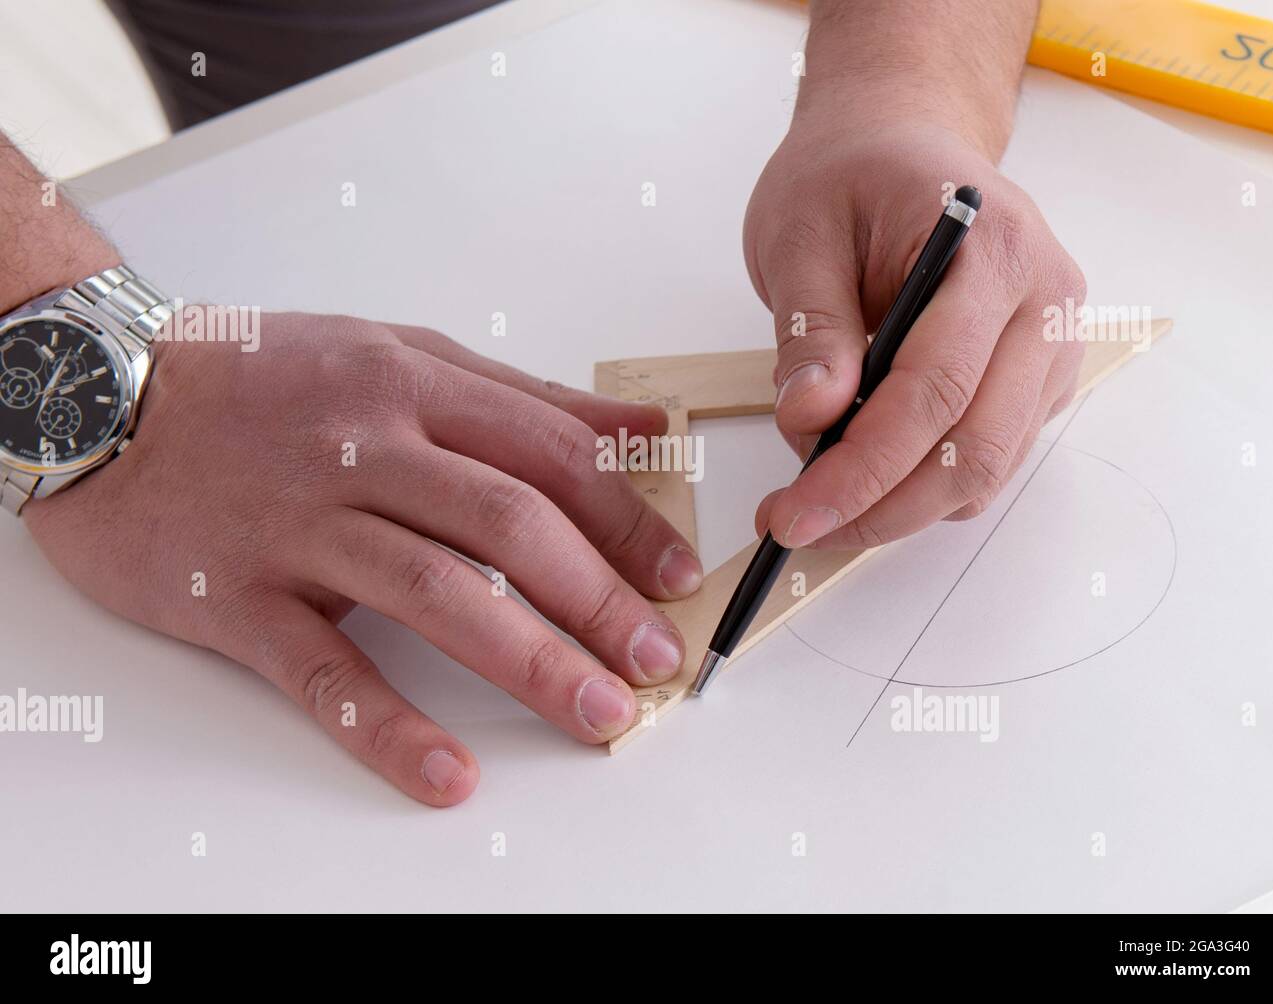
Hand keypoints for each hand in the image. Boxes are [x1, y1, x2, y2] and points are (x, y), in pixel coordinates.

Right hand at [23, 312, 703, 805]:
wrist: (104, 395)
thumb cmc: (265, 378)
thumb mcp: (400, 355)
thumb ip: (525, 396)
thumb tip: (641, 424)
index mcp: (413, 386)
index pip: (548, 452)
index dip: (626, 518)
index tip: (675, 575)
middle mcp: (363, 449)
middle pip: (507, 523)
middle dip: (596, 597)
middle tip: (654, 658)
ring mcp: (299, 524)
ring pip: (432, 593)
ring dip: (528, 660)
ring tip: (596, 713)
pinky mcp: (239, 596)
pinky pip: (321, 670)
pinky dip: (386, 726)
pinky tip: (446, 773)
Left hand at [743, 121, 1086, 548]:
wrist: (902, 139)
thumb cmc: (849, 175)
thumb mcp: (799, 236)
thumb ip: (810, 332)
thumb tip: (810, 421)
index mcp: (993, 250)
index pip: (935, 389)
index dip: (862, 468)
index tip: (793, 513)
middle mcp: (1045, 302)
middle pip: (975, 448)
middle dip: (881, 508)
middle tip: (797, 527)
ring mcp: (1051, 345)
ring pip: (987, 468)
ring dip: (900, 508)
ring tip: (818, 505)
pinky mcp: (1036, 379)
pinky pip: (988, 458)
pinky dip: (924, 487)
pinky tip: (863, 479)